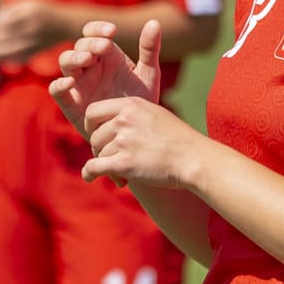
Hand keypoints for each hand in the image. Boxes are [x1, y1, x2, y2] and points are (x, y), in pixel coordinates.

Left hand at [0, 0, 62, 63]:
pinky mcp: (34, 53)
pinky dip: (4, 57)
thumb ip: (9, 10)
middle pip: (3, 38)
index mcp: (28, 14)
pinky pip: (15, 59)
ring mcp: (33, 43)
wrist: (64, 25)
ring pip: (7, 51)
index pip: (3, 23)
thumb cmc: (42, 11)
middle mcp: (31, 29)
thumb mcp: (27, 3)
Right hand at [50, 20, 161, 136]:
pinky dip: (59, 84)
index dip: (98, 28)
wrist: (135, 131)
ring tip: (87, 60)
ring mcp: (78, 83)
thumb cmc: (140, 101)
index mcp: (105, 55)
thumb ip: (150, 49)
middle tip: (103, 47)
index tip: (112, 32)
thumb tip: (154, 21)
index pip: (94, 33)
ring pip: (65, 63)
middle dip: (89, 43)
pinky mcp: (70, 103)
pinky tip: (70, 82)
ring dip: (74, 58)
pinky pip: (57, 90)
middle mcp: (89, 66)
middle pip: (79, 46)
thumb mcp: (148, 74)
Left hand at [79, 95, 200, 189]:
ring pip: (98, 154)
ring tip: (123, 172)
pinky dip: (89, 173)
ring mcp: (123, 141)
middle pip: (95, 136)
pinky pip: (94, 167)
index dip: (91, 125)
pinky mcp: (124, 163)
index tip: (97, 134)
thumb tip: (113, 123)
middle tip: (113, 158)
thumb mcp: (155, 114)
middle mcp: (124, 120)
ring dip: (106, 164)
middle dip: (100, 148)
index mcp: (131, 105)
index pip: (93, 111)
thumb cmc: (179, 139)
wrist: (194, 158)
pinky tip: (89, 177)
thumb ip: (133, 115)